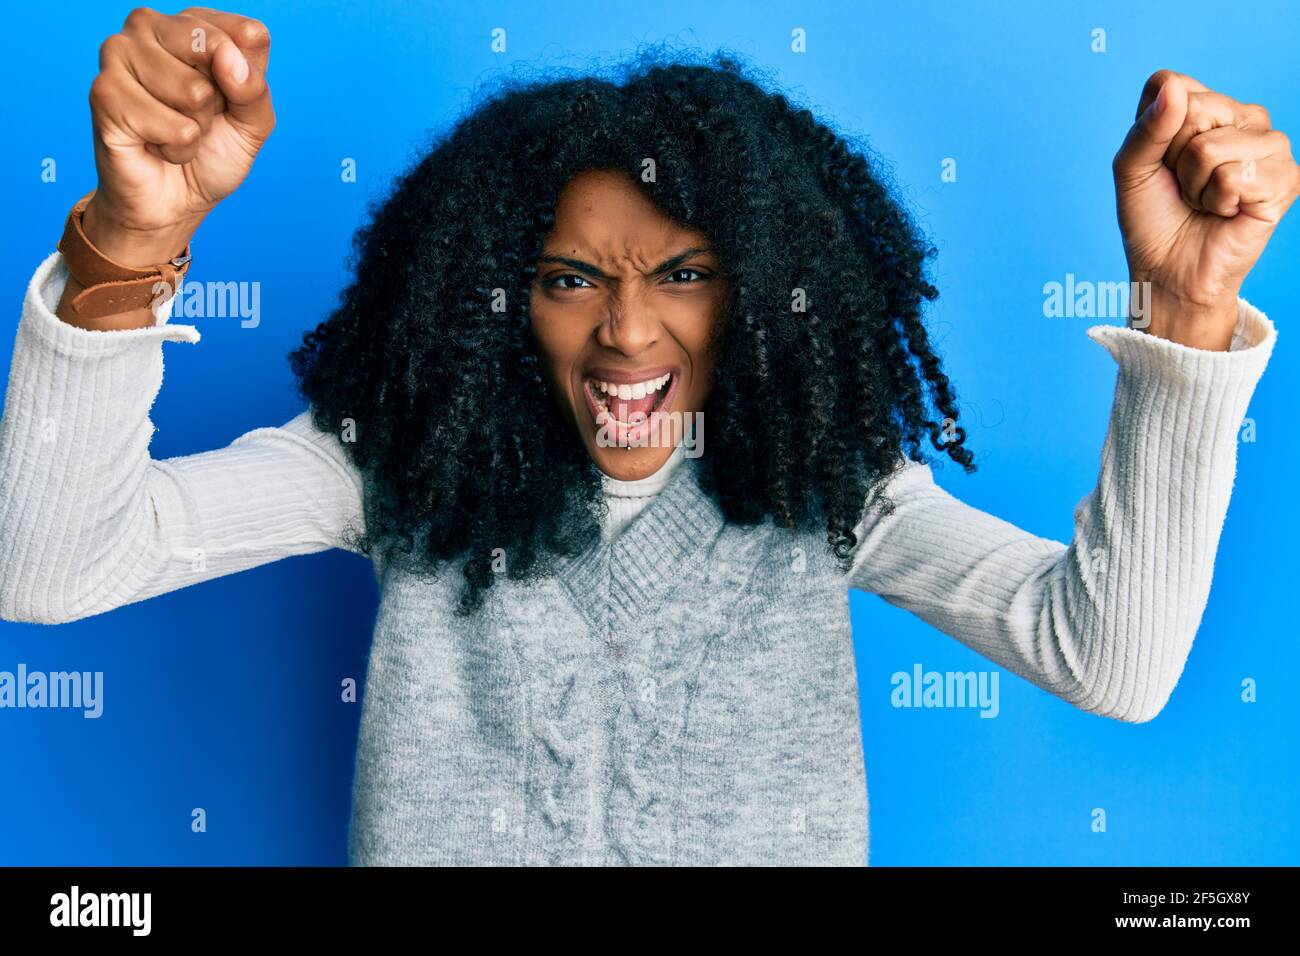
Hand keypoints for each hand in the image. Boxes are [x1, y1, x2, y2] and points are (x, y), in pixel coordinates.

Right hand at [82, 6, 274, 267]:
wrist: (173, 201)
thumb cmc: (211, 154)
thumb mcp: (252, 123)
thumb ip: (254, 87)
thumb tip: (226, 58)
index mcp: (192, 23)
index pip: (248, 35)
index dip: (249, 82)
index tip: (227, 101)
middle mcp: (149, 25)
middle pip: (217, 52)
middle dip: (218, 103)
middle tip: (196, 118)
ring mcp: (119, 53)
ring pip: (194, 91)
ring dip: (194, 128)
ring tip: (173, 132)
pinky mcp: (105, 92)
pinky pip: (174, 125)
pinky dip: (176, 148)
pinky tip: (155, 145)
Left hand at [1112, 70, 1299, 349]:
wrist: (1170, 271)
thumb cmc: (1152, 219)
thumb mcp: (1130, 169)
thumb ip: (1147, 128)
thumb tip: (1174, 90)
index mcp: (1204, 105)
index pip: (1170, 83)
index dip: (1153, 129)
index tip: (1158, 162)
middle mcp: (1242, 115)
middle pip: (1195, 110)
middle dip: (1175, 159)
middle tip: (1183, 187)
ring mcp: (1269, 144)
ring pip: (1212, 147)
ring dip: (1196, 185)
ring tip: (1203, 201)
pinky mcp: (1286, 177)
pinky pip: (1236, 175)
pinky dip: (1218, 202)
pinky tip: (1226, 212)